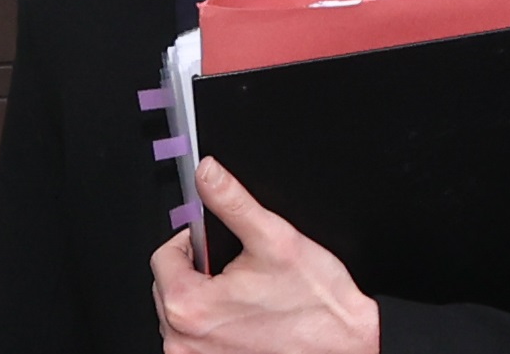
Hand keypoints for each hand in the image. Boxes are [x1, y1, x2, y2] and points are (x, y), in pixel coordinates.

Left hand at [151, 156, 379, 353]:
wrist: (346, 346)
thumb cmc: (314, 302)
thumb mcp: (273, 237)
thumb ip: (232, 200)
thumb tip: (207, 172)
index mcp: (189, 308)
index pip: (163, 258)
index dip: (192, 242)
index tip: (217, 245)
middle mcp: (183, 344)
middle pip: (168, 288)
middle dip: (197, 273)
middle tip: (238, 273)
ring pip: (181, 316)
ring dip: (204, 302)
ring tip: (245, 300)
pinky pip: (195, 342)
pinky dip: (213, 329)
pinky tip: (245, 323)